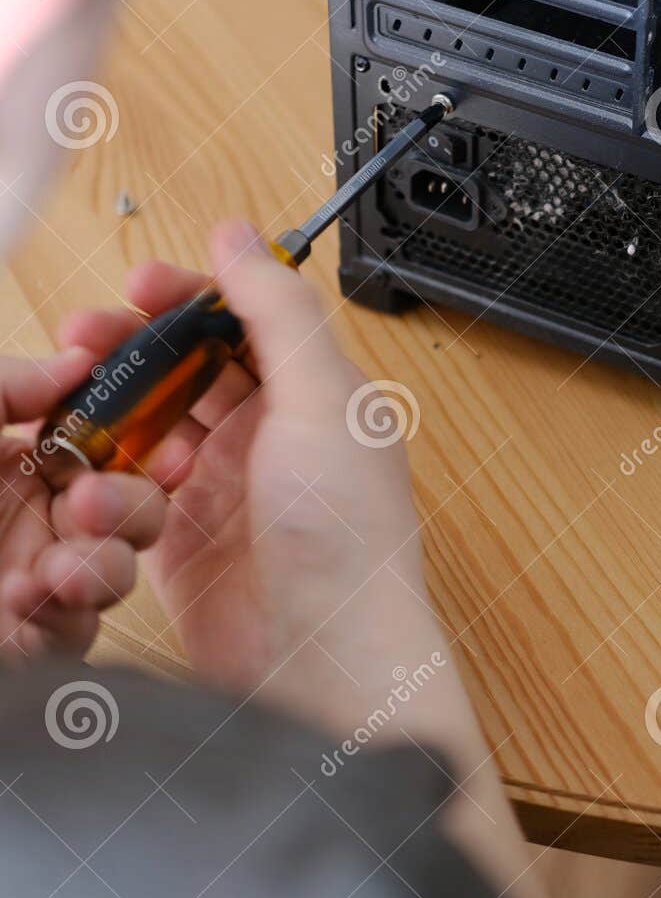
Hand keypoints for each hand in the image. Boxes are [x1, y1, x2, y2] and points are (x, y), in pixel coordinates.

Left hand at [0, 349, 165, 659]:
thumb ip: (3, 385)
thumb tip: (75, 364)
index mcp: (13, 462)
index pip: (106, 445)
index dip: (144, 440)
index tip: (165, 436)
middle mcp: (27, 521)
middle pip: (132, 509)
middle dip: (132, 503)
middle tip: (91, 502)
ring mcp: (27, 584)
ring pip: (116, 572)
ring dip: (103, 565)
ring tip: (56, 565)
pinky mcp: (22, 642)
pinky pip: (76, 632)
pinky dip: (64, 614)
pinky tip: (24, 598)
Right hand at [58, 222, 425, 702]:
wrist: (326, 662)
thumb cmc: (346, 540)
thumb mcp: (322, 399)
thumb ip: (278, 311)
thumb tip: (243, 235)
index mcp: (313, 394)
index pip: (242, 320)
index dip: (188, 296)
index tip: (138, 283)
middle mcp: (270, 437)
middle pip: (186, 367)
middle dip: (134, 345)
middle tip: (84, 334)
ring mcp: (224, 490)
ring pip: (152, 424)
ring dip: (113, 408)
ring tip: (77, 398)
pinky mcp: (183, 543)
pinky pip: (131, 489)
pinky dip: (109, 475)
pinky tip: (97, 468)